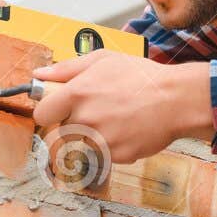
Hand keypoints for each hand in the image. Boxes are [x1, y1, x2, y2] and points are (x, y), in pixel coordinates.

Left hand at [31, 51, 213, 163]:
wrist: (177, 100)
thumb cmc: (143, 77)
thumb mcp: (104, 60)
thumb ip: (67, 69)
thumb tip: (39, 74)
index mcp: (77, 92)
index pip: (42, 114)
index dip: (49, 113)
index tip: (57, 112)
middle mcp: (85, 118)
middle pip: (61, 133)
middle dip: (73, 126)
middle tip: (96, 114)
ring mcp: (99, 139)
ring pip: (81, 146)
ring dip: (91, 138)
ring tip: (115, 122)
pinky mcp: (115, 156)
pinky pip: (103, 156)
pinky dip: (112, 147)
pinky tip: (127, 132)